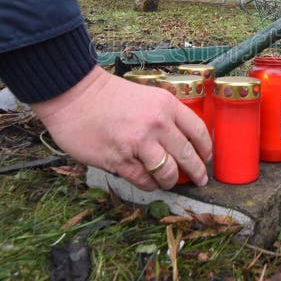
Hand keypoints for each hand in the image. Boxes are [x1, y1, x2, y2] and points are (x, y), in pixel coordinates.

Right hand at [30, 66, 211, 190]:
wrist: (75, 95)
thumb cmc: (109, 95)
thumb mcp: (147, 95)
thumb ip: (165, 114)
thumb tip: (181, 139)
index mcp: (166, 105)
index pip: (197, 131)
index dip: (205, 149)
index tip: (206, 158)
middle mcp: (156, 124)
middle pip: (187, 156)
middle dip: (197, 172)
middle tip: (199, 180)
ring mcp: (138, 144)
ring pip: (168, 173)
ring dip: (170, 181)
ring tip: (169, 182)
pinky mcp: (119, 160)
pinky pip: (143, 180)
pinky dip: (149, 184)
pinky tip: (148, 182)